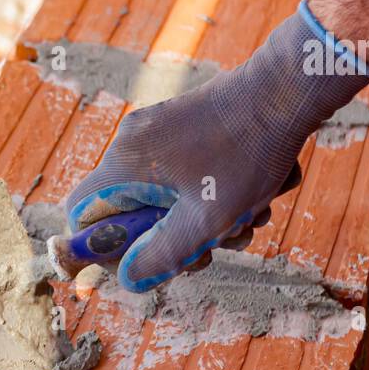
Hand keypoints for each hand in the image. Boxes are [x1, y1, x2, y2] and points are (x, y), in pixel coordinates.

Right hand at [64, 6, 368, 291]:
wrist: (286, 89)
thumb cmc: (248, 153)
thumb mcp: (208, 219)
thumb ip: (164, 254)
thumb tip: (128, 280)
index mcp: (125, 164)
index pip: (81, 214)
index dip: (103, 246)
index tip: (143, 259)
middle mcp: (131, 144)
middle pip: (128, 211)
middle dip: (170, 238)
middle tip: (212, 249)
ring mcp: (156, 131)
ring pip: (163, 196)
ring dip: (202, 219)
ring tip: (248, 219)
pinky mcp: (181, 126)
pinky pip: (181, 175)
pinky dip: (212, 194)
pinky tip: (255, 195)